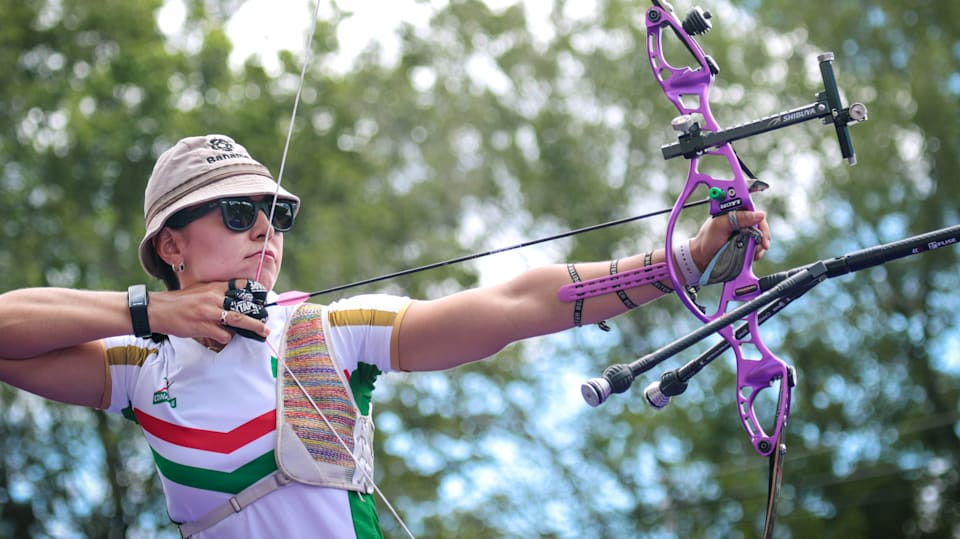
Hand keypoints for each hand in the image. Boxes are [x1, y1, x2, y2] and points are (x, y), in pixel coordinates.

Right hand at [150, 280, 269, 343]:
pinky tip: (226, 338)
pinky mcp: (203, 327)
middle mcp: (214, 298)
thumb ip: (216, 293)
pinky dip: (228, 338)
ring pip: (238, 320)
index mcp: (214, 287)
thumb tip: (234, 300)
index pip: (240, 286)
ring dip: (253, 327)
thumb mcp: (200, 290)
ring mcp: (209, 313)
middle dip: (258, 313)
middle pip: (243, 305)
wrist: (159, 310)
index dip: (254, 292)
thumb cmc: (180, 302)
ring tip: (263, 332)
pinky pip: (224, 335)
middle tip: (267, 318)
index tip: (264, 297)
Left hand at [690, 210, 770, 270]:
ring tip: (755, 252)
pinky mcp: (744, 245)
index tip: (762, 230)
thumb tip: (760, 215)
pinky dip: (758, 252)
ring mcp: (743, 234)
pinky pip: (757, 247)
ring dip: (760, 245)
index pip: (753, 211)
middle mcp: (740, 222)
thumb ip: (739, 218)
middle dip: (763, 235)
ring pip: (760, 236)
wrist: (701, 259)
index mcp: (733, 212)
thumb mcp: (721, 225)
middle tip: (764, 245)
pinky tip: (754, 256)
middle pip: (760, 224)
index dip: (760, 219)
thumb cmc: (707, 239)